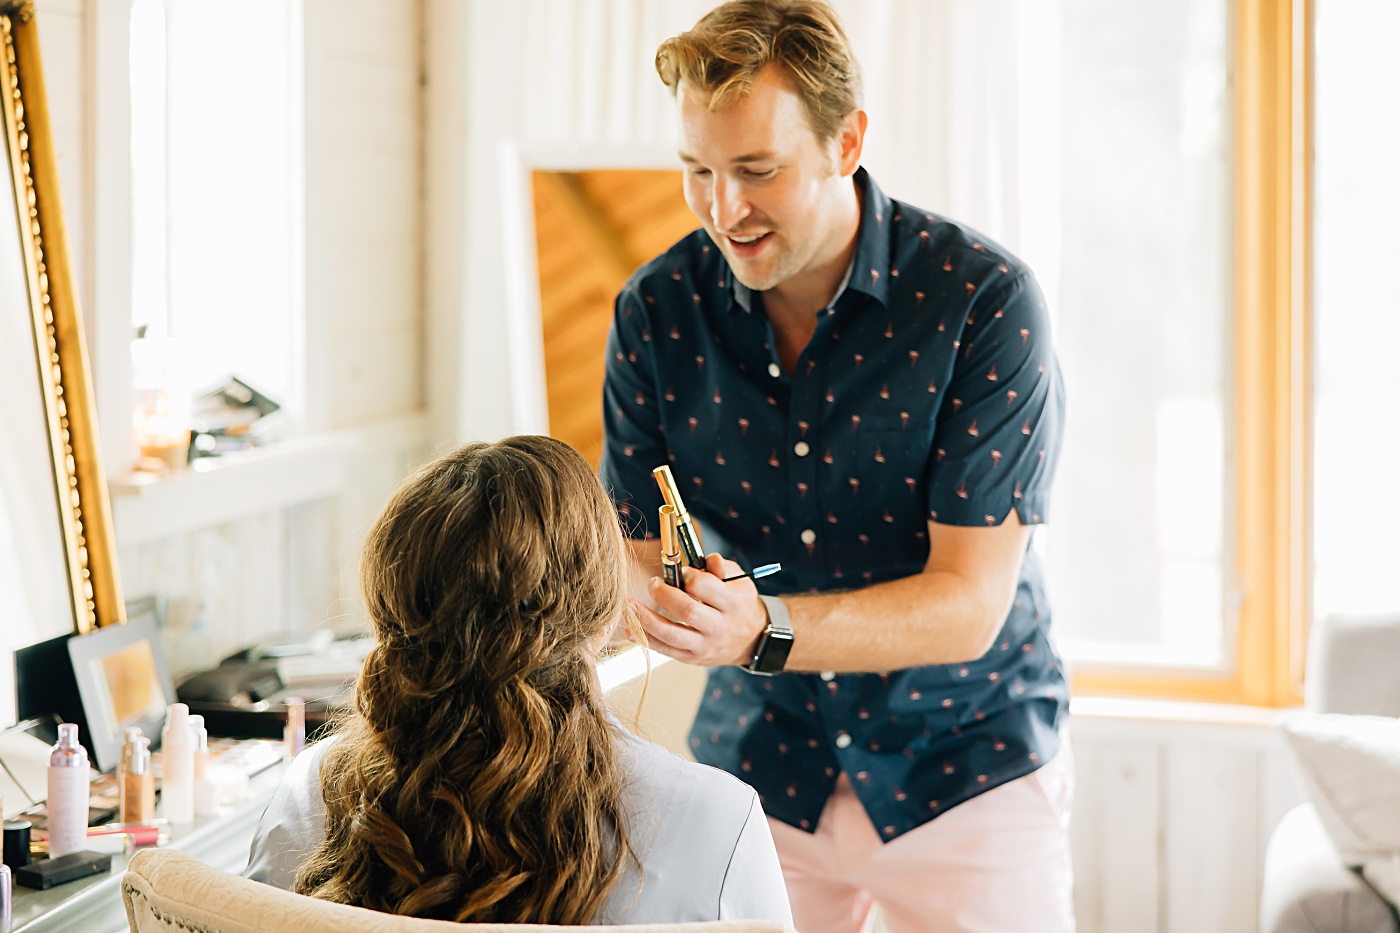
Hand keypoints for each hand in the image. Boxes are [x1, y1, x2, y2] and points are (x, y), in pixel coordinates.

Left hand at [630, 552, 769, 667]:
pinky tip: (630, 629)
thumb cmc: (740, 605)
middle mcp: (718, 627)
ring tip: (629, 606)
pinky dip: (645, 640)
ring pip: (671, 634)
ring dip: (646, 619)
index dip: (687, 575)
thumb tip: (709, 558)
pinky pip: (665, 650)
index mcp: (732, 603)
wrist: (752, 641)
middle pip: (686, 610)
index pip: (704, 586)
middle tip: (652, 583)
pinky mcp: (692, 658)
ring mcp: (704, 645)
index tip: (680, 571)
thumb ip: (723, 567)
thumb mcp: (740, 583)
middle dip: (663, 594)